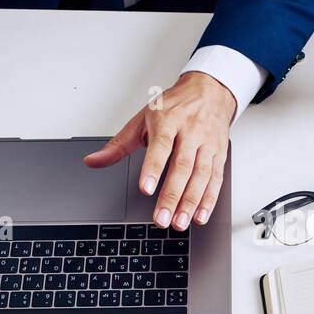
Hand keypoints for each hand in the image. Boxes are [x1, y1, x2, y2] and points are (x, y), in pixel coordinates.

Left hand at [83, 71, 233, 229]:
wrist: (210, 90)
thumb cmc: (174, 106)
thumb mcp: (143, 119)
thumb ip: (119, 144)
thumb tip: (93, 161)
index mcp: (168, 120)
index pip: (160, 146)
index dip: (153, 168)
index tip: (145, 189)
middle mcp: (190, 131)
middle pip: (182, 167)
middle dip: (172, 196)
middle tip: (161, 219)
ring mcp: (207, 143)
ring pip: (201, 175)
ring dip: (191, 202)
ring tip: (180, 223)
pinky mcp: (220, 153)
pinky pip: (216, 179)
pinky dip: (209, 199)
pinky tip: (200, 216)